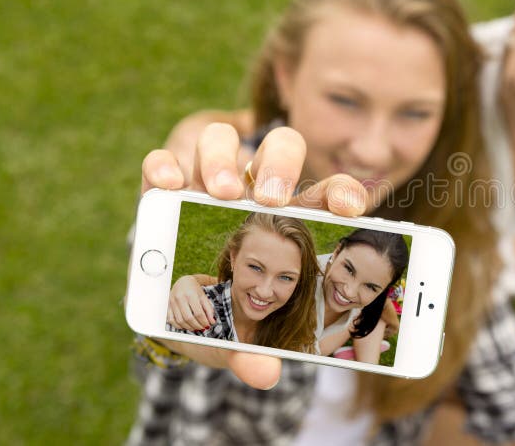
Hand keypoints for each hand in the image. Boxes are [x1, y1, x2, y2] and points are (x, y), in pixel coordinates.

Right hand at [140, 122, 368, 387]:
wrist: (167, 306)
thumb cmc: (216, 314)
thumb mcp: (233, 337)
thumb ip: (248, 352)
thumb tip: (266, 374)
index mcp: (289, 222)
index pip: (327, 192)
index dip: (342, 192)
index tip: (349, 210)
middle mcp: (252, 192)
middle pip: (278, 150)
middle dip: (279, 166)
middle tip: (271, 200)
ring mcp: (208, 181)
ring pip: (223, 140)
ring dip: (225, 160)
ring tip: (221, 194)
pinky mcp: (165, 183)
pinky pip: (168, 160)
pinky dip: (168, 164)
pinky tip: (169, 182)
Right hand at [167, 275, 215, 330]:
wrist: (183, 282)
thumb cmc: (194, 289)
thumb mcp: (203, 296)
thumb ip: (208, 309)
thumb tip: (212, 322)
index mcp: (190, 295)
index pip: (198, 312)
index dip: (204, 321)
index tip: (208, 325)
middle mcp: (180, 298)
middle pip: (188, 318)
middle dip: (197, 326)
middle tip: (202, 328)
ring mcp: (172, 303)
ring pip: (180, 320)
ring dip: (188, 327)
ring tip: (195, 328)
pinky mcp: (168, 306)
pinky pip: (171, 320)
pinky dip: (178, 326)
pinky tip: (185, 326)